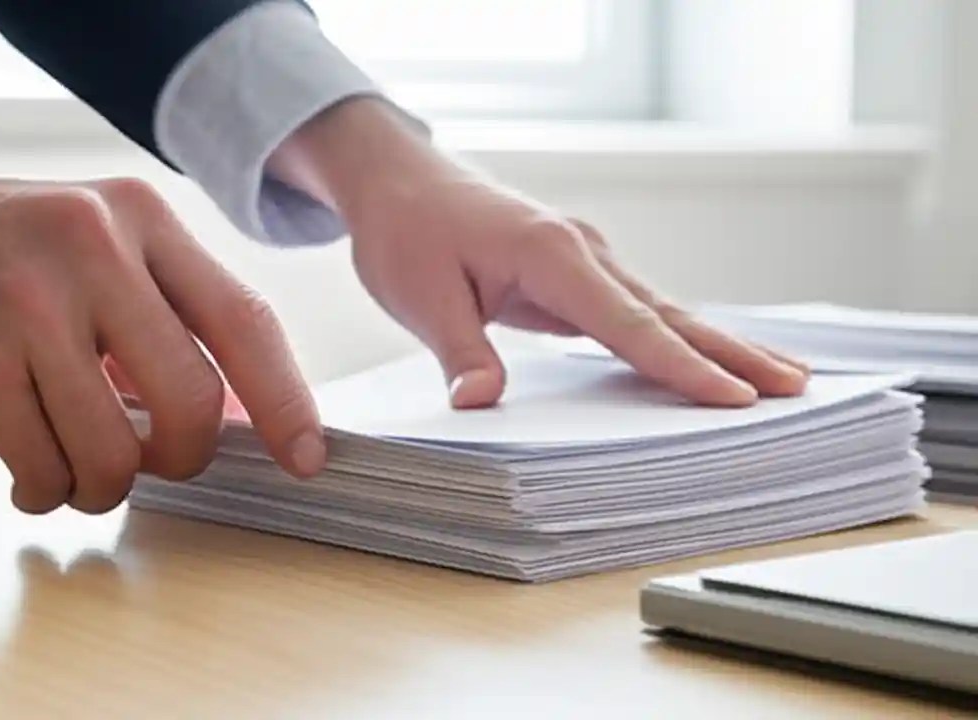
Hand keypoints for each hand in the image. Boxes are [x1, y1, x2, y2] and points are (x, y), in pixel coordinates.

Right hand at [0, 116, 323, 512]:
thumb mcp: (80, 245)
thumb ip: (156, 314)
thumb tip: (231, 414)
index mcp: (137, 217)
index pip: (245, 319)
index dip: (285, 401)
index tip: (304, 457)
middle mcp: (93, 246)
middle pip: (192, 402)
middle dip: (177, 458)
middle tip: (143, 459)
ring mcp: (30, 300)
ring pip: (115, 451)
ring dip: (98, 482)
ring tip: (62, 458)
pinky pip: (46, 468)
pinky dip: (43, 487)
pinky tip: (23, 467)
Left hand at [269, 99, 809, 408]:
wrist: (399, 179)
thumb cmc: (407, 231)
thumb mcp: (420, 296)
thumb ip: (460, 351)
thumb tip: (482, 405)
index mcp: (551, 253)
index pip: (629, 322)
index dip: (681, 365)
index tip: (735, 398)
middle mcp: (582, 250)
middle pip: (668, 312)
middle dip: (732, 353)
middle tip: (795, 388)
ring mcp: (584, 257)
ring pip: (661, 310)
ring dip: (717, 345)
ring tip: (777, 378)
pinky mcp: (575, 270)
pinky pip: (635, 311)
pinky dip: (676, 337)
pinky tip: (704, 360)